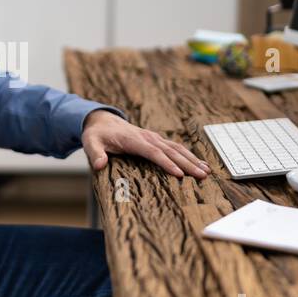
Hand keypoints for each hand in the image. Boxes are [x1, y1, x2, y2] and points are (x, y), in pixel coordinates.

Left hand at [80, 110, 209, 179]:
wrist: (102, 120)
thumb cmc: (97, 134)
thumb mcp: (91, 143)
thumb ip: (95, 154)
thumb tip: (99, 165)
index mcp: (134, 140)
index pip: (153, 152)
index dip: (166, 163)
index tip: (179, 174)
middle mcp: (147, 137)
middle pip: (170, 151)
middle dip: (187, 164)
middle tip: (202, 176)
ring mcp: (154, 138)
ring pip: (177, 149)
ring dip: (192, 160)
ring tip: (206, 171)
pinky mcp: (156, 141)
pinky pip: (175, 148)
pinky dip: (188, 156)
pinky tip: (199, 164)